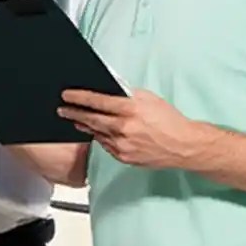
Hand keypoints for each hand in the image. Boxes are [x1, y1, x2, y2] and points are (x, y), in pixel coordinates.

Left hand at [57, 88, 207, 169]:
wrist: (183, 146)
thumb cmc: (169, 120)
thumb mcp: (149, 98)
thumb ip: (127, 93)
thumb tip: (108, 88)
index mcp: (131, 110)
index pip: (97, 101)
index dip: (79, 97)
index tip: (67, 95)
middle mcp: (124, 128)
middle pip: (91, 119)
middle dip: (73, 112)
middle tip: (62, 108)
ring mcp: (123, 145)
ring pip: (96, 133)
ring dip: (84, 125)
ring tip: (74, 118)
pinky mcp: (123, 157)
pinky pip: (105, 145)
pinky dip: (100, 137)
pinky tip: (95, 131)